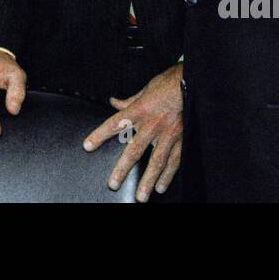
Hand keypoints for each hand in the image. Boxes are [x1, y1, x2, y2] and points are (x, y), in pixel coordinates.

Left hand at [83, 64, 182, 202]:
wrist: (190, 83)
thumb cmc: (166, 85)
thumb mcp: (144, 90)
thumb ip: (128, 101)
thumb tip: (113, 102)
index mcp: (139, 110)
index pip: (115, 124)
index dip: (100, 135)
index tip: (88, 146)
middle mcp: (152, 124)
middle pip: (134, 150)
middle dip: (122, 169)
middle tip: (113, 183)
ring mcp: (168, 134)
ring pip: (156, 161)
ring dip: (147, 180)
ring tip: (140, 196)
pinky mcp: (181, 139)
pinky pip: (174, 160)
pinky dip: (168, 175)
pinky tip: (160, 187)